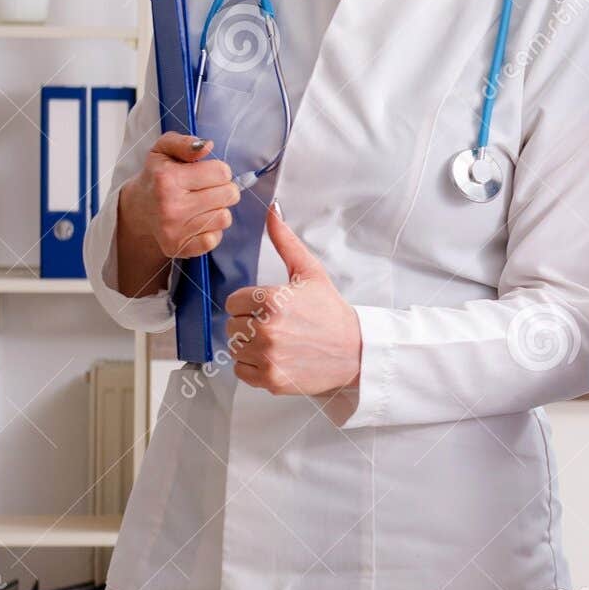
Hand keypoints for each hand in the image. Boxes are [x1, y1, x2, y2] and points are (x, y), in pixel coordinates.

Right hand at [122, 132, 239, 258]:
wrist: (138, 210)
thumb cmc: (156, 176)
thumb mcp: (164, 150)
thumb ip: (185, 143)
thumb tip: (207, 146)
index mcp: (167, 179)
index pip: (222, 172)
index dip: (218, 170)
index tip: (205, 173)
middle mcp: (170, 206)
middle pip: (230, 195)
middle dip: (223, 189)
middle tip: (205, 189)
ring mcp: (175, 230)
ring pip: (225, 217)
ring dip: (218, 210)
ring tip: (200, 205)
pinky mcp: (180, 248)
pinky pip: (215, 239)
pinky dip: (211, 230)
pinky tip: (197, 222)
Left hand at [223, 203, 361, 396]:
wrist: (356, 351)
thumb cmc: (331, 312)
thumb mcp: (310, 272)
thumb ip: (285, 241)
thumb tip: (272, 209)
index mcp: (271, 299)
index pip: (234, 302)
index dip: (250, 303)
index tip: (271, 308)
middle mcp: (266, 329)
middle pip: (232, 325)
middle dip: (250, 324)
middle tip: (279, 325)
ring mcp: (267, 357)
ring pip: (235, 347)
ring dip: (251, 346)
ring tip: (279, 342)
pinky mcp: (269, 379)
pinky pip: (241, 370)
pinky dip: (254, 366)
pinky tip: (277, 358)